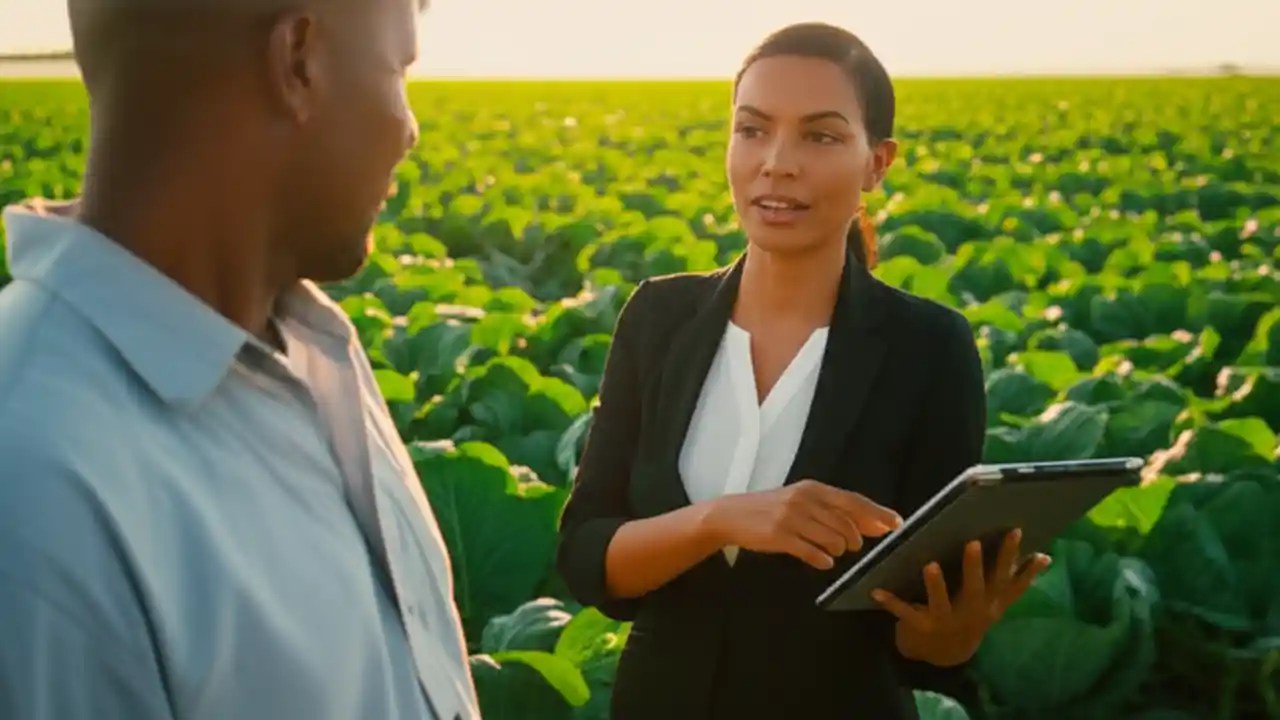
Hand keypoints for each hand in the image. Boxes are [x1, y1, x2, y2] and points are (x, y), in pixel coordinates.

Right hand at [703, 480, 902, 569]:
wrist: (731, 515)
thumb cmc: (770, 508)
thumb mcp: (800, 501)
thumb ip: (831, 510)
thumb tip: (870, 525)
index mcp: (813, 489)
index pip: (853, 501)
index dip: (877, 513)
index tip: (896, 524)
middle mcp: (805, 500)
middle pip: (846, 523)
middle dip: (855, 538)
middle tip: (852, 547)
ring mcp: (792, 518)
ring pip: (832, 540)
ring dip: (838, 551)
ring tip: (831, 552)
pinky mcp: (780, 536)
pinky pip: (811, 553)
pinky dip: (821, 560)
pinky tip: (821, 562)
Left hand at [871, 529, 1051, 667]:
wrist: (944, 654)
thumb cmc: (971, 615)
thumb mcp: (997, 602)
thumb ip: (1018, 581)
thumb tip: (1046, 556)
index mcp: (990, 602)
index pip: (1005, 577)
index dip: (1012, 556)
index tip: (1015, 530)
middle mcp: (972, 613)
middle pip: (976, 588)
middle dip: (974, 566)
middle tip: (972, 542)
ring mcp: (947, 621)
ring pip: (941, 602)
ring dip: (935, 585)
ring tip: (930, 565)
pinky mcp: (922, 627)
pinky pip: (905, 613)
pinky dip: (890, 602)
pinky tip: (876, 590)